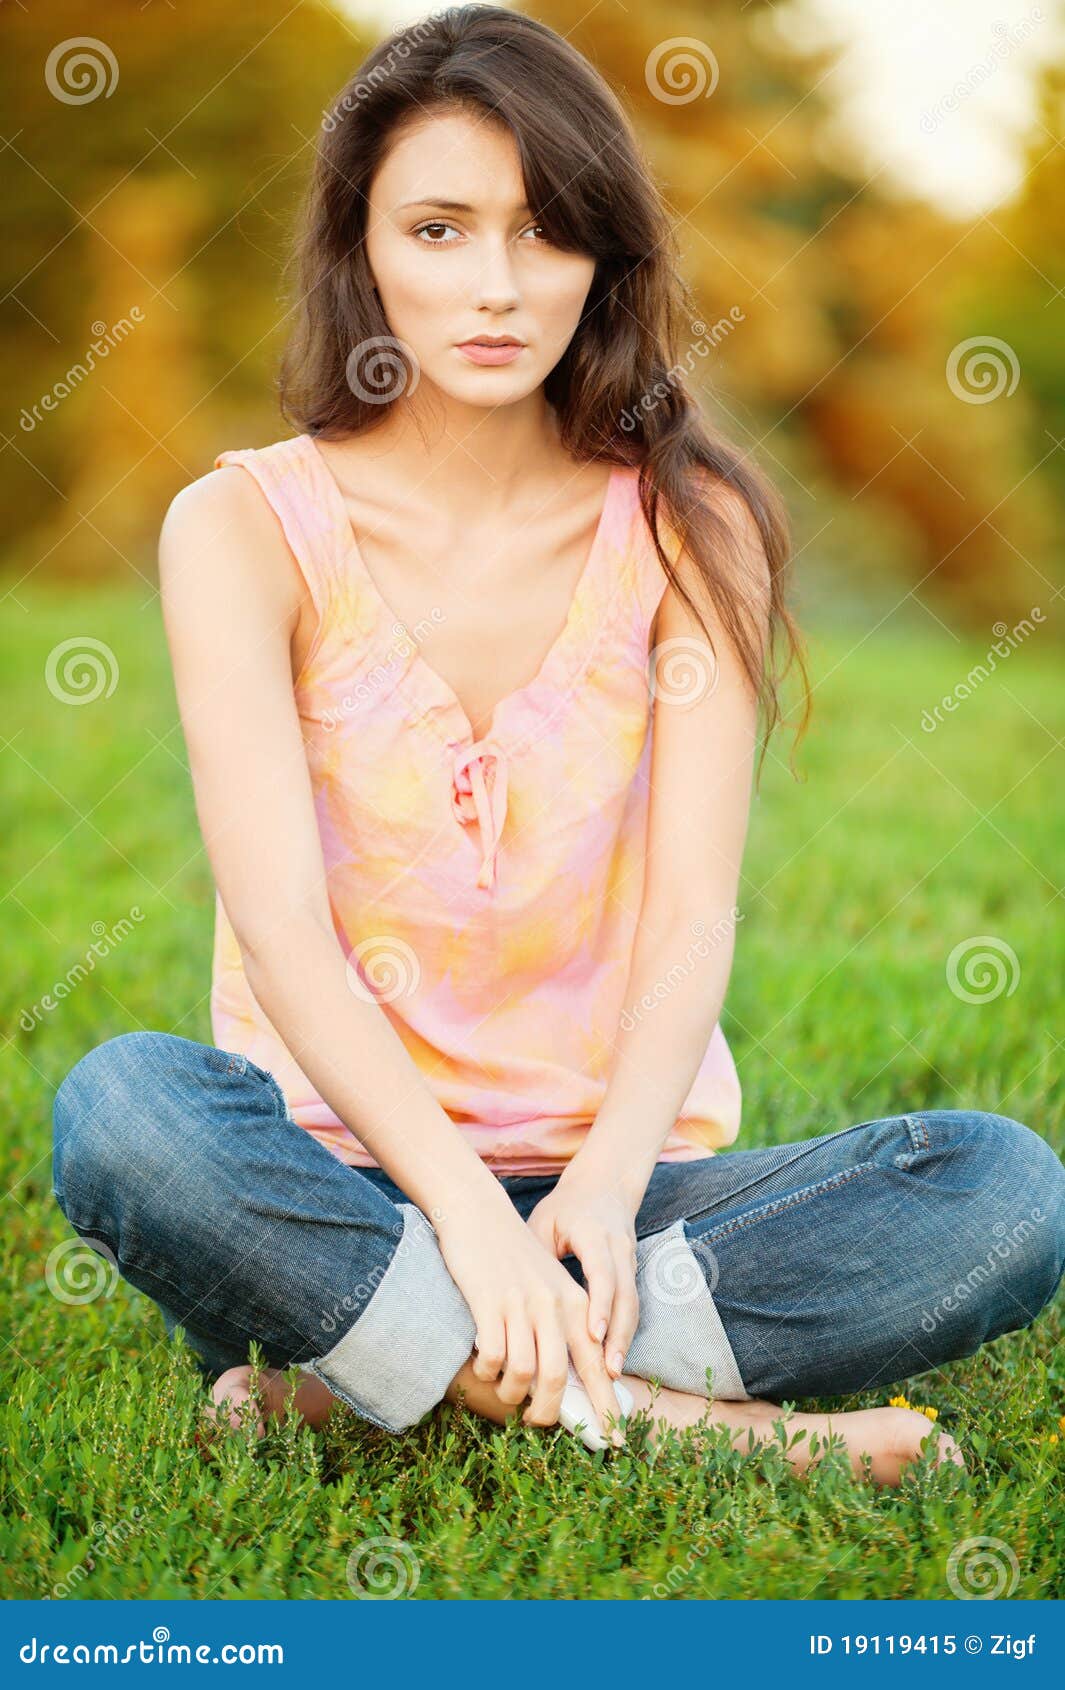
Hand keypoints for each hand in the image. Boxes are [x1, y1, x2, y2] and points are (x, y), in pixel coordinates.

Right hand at [434, 1200, 626, 1441]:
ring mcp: (521, 1305)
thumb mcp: (552, 1287)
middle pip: (560, 1378)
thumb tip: (570, 1381)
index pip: (597, 1364)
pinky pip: (493, 1357)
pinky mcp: (489, 1303)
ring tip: (506, 1395)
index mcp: (575, 1304)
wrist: (480, 1213)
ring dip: (512, 1395)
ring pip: (523, 1373)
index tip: (615, 1438)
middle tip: (537, 1423)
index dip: (606, 1405)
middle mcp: (554, 1306)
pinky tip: (483, 1367)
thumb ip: (565, 1327)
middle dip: (549, 1413)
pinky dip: (487, 1372)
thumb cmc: (516, 1257)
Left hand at [526, 1175, 639, 1379]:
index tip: (593, 1337)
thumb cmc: (564, 1208)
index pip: (601, 1273)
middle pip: (625, 1296)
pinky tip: (612, 1360)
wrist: (603, 1185)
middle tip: (608, 1373)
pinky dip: (623, 1333)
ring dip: (623, 1340)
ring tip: (611, 1375)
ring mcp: (629, 1260)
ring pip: (632, 1305)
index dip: (599, 1306)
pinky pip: (631, 1306)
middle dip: (618, 1336)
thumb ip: (536, 1260)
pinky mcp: (631, 1272)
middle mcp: (618, 1247)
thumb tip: (515, 1307)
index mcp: (594, 1233)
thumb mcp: (543, 1224)